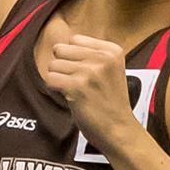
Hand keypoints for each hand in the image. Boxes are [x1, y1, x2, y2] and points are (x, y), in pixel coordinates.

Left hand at [43, 23, 135, 145]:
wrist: (120, 130)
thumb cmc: (110, 102)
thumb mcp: (110, 70)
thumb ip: (91, 55)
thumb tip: (58, 45)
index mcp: (112, 50)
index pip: (75, 40)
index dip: (74, 57)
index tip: (86, 74)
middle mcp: (102, 58)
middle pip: (61, 49)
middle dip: (63, 65)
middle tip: (77, 83)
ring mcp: (89, 72)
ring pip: (53, 65)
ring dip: (59, 79)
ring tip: (75, 91)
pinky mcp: (77, 87)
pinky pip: (50, 79)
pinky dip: (54, 89)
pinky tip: (68, 97)